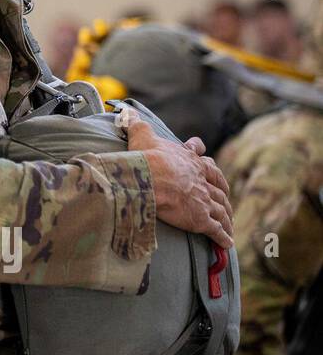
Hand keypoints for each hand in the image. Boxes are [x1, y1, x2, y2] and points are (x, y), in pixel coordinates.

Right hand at [126, 119, 233, 248]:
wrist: (148, 178)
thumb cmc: (146, 157)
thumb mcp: (142, 135)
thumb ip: (136, 123)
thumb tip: (126, 111)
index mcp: (191, 162)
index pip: (205, 162)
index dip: (207, 164)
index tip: (208, 163)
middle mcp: (202, 181)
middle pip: (219, 189)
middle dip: (223, 195)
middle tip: (226, 200)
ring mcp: (203, 201)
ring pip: (222, 210)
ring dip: (226, 218)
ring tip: (229, 225)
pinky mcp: (201, 220)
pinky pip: (216, 231)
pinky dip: (223, 237)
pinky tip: (227, 243)